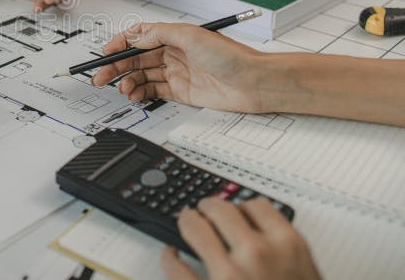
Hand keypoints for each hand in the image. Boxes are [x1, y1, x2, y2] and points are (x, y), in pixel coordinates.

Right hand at [92, 22, 265, 112]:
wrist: (253, 83)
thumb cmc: (230, 56)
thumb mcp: (189, 35)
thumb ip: (157, 34)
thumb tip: (133, 37)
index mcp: (173, 36)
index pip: (138, 37)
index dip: (120, 44)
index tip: (106, 53)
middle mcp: (172, 53)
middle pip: (135, 58)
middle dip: (116, 66)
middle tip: (101, 76)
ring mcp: (175, 72)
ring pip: (141, 76)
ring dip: (127, 81)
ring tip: (122, 88)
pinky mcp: (180, 92)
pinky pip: (152, 91)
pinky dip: (140, 93)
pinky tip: (134, 94)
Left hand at [162, 197, 320, 279]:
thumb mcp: (307, 279)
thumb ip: (288, 257)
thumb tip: (267, 242)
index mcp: (289, 247)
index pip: (257, 206)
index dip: (242, 205)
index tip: (236, 208)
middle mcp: (257, 254)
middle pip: (221, 210)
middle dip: (209, 207)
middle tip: (204, 210)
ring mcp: (229, 274)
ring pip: (195, 228)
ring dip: (187, 222)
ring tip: (186, 222)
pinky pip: (176, 267)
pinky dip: (170, 258)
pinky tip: (171, 256)